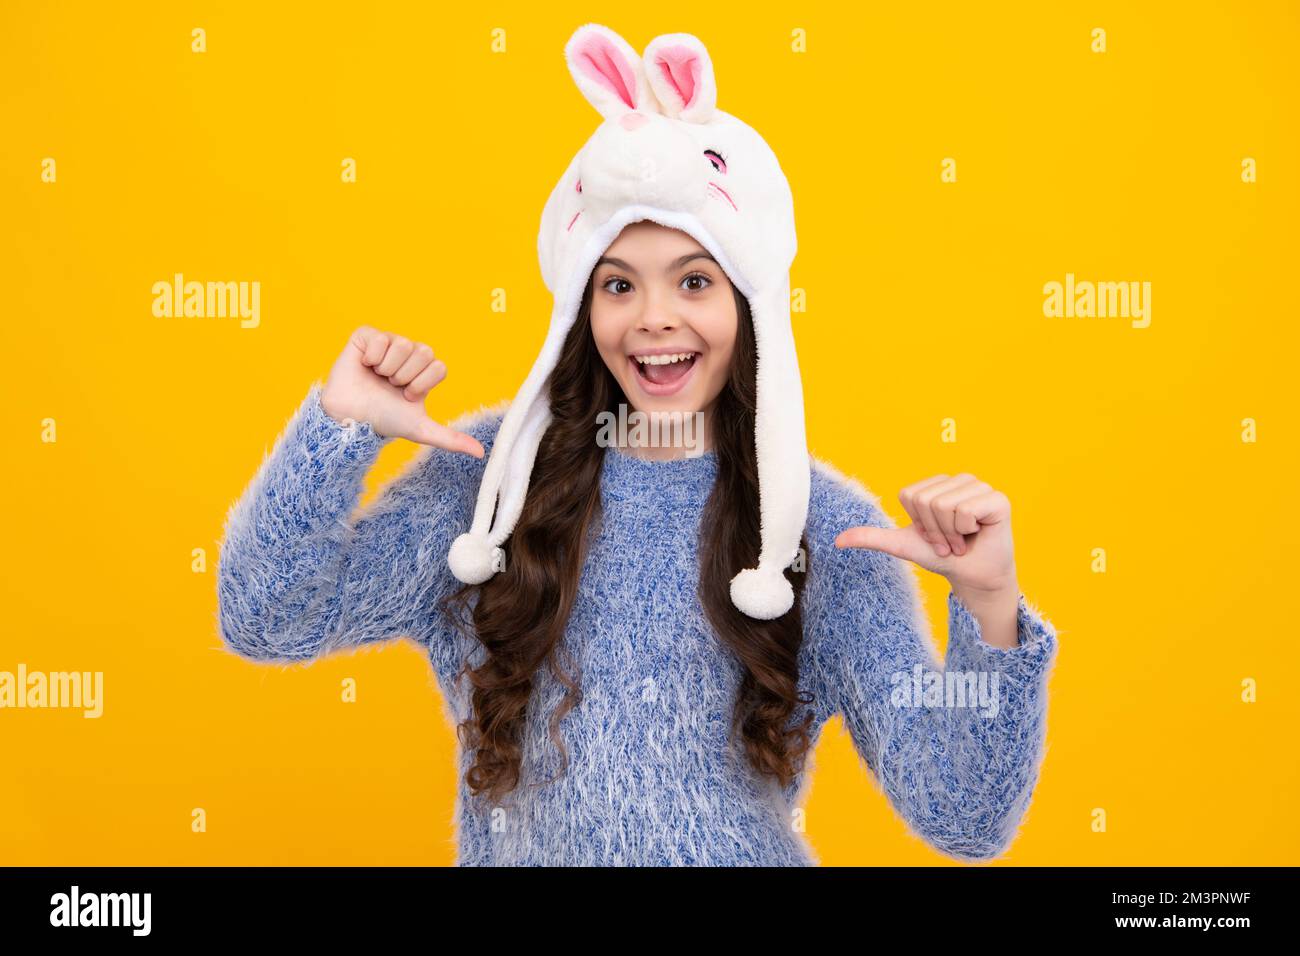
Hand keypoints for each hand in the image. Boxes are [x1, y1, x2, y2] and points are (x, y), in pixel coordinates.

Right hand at [320, 325, 484, 456]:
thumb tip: (481, 453)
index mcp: (424, 371)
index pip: (439, 366)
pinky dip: (372, 357)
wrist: (350, 418)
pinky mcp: (367, 336)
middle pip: (424, 352)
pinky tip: (365, 366)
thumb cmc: (384, 420)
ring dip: (389, 368)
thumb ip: (450, 438)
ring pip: (403, 344)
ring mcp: (388, 343)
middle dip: (407, 376)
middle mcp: (408, 354)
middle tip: (391, 386)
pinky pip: (380, 337)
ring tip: (377, 377)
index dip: (423, 384)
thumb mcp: (420, 429)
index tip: (408, 396)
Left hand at [834, 473, 1018, 604]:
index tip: (933, 536)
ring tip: (962, 540)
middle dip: (935, 530)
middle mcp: (958, 480)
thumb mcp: (902, 545)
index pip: (910, 495)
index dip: (918, 522)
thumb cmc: (942, 557)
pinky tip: (977, 535)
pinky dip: (968, 530)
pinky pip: (968, 510)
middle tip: (950, 541)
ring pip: (946, 505)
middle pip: (927, 500)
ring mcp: (979, 487)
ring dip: (951, 533)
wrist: (972, 576)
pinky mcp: (998, 499)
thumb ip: (873, 537)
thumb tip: (838, 540)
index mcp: (936, 485)